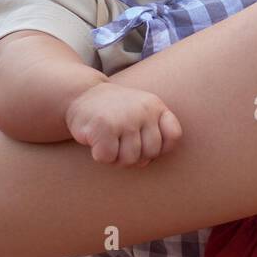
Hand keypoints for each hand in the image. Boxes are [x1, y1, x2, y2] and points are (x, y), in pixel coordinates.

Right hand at [64, 81, 182, 166]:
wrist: (82, 94)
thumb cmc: (115, 113)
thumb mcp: (140, 114)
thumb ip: (152, 135)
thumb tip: (146, 162)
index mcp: (156, 106)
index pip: (173, 136)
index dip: (160, 147)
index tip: (143, 142)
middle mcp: (144, 110)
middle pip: (150, 153)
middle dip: (134, 155)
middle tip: (120, 143)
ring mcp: (125, 118)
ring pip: (129, 159)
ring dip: (116, 157)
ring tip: (108, 140)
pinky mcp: (104, 127)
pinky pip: (108, 157)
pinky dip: (100, 155)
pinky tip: (96, 139)